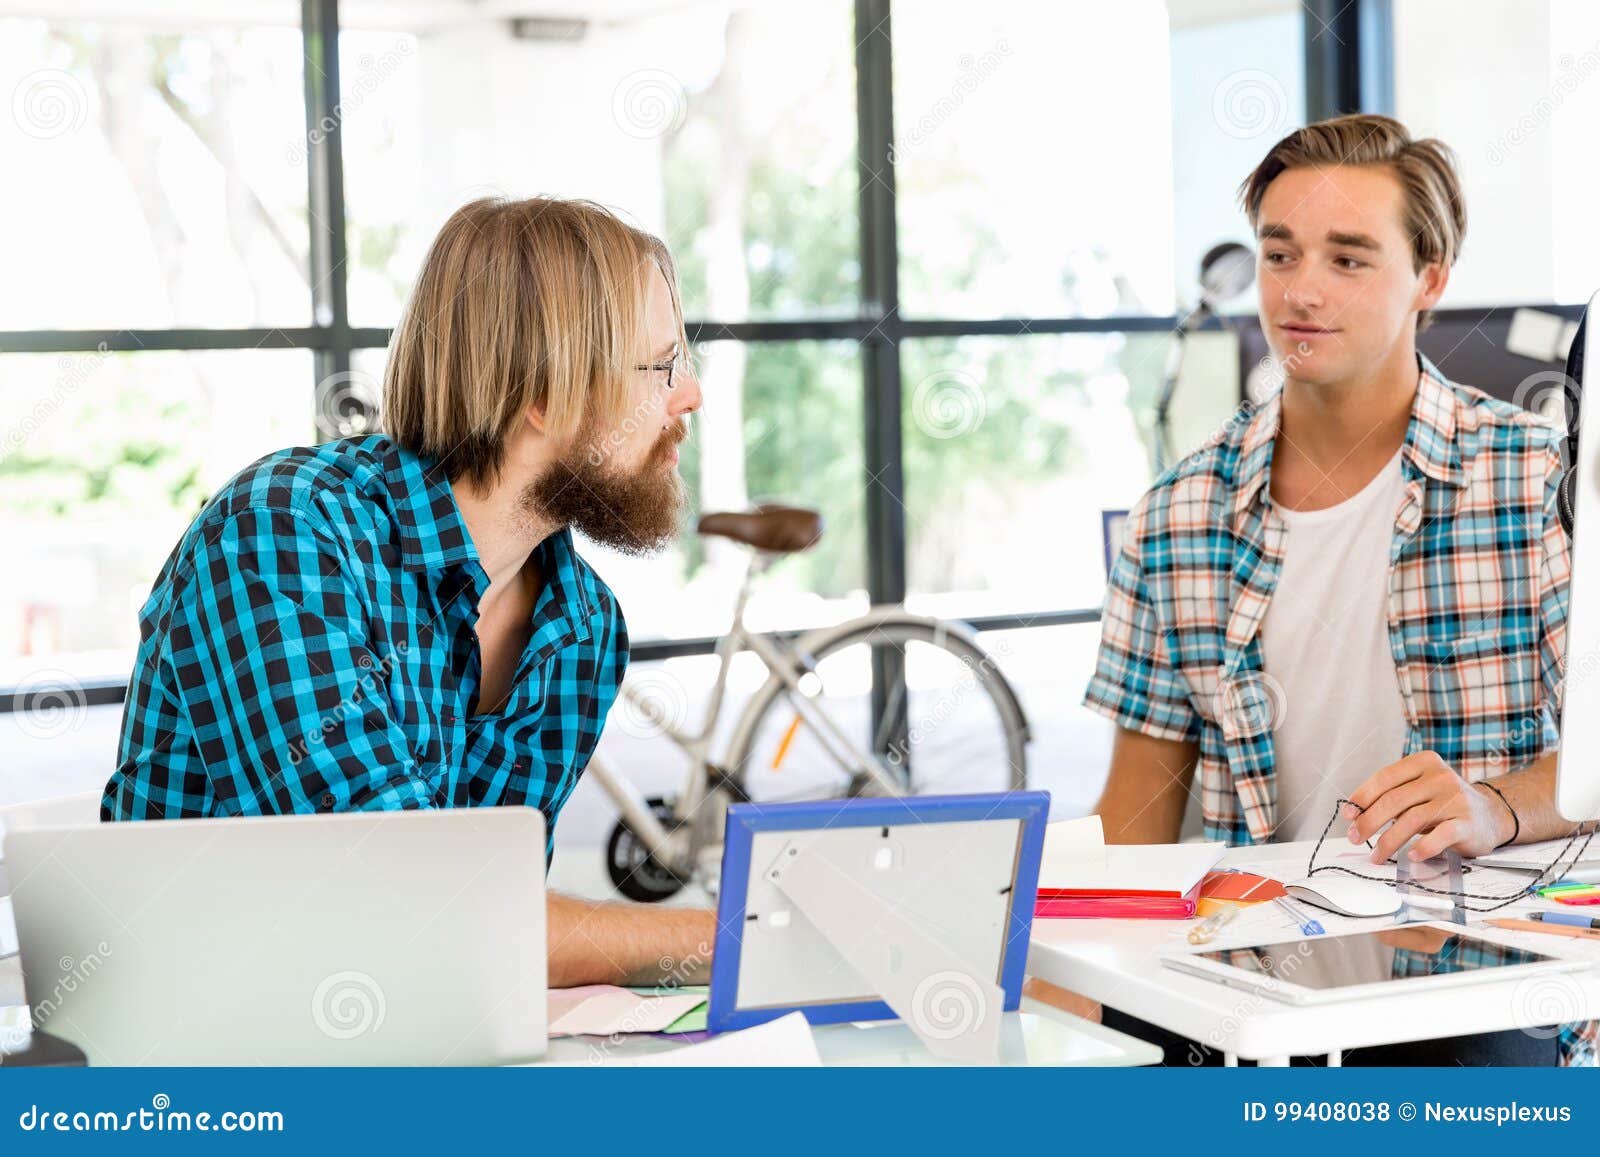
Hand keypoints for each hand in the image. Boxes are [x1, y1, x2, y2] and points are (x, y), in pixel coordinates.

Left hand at [1344, 751, 1513, 863]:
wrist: (1491, 815)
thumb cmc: (1444, 804)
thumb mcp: (1419, 791)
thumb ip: (1392, 797)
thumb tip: (1354, 815)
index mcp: (1423, 763)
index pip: (1385, 778)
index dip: (1362, 797)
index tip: (1347, 814)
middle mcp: (1440, 777)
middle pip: (1394, 800)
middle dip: (1369, 822)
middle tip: (1355, 837)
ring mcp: (1456, 799)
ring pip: (1412, 820)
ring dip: (1388, 841)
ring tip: (1376, 855)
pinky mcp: (1468, 822)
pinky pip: (1440, 835)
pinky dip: (1422, 847)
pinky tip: (1411, 855)